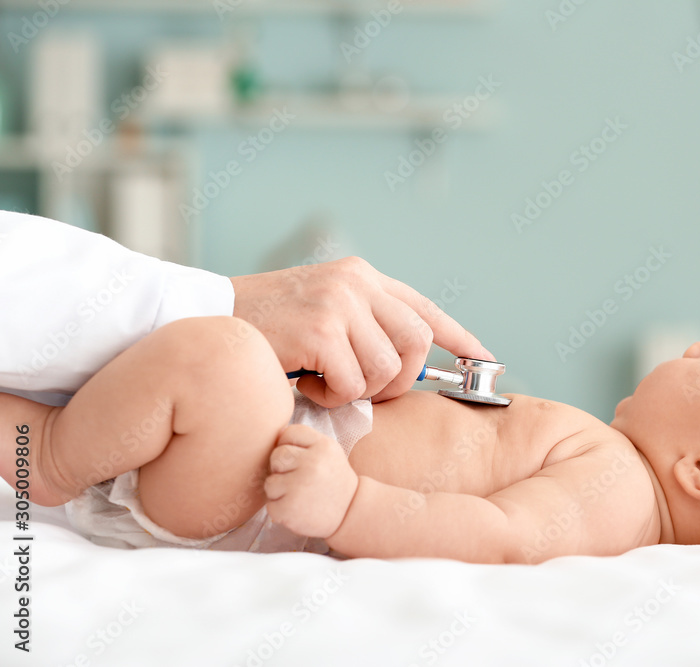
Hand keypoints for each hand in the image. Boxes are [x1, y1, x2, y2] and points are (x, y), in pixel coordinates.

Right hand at [231, 256, 493, 406]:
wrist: (202, 317)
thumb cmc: (262, 328)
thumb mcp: (320, 316)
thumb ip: (362, 329)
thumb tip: (405, 368)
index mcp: (361, 277)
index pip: (425, 308)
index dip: (459, 338)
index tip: (485, 360)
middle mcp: (356, 283)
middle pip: (417, 343)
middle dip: (400, 380)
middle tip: (364, 389)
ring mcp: (340, 302)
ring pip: (388, 368)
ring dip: (358, 390)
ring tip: (321, 380)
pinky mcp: (321, 327)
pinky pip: (354, 383)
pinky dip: (331, 395)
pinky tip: (303, 381)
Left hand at [264, 425, 358, 539]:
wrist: (350, 512)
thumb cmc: (334, 481)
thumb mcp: (329, 453)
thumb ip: (306, 441)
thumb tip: (278, 432)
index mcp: (323, 446)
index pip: (289, 432)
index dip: (289, 445)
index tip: (299, 459)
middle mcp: (312, 463)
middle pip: (277, 455)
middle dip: (282, 468)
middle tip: (298, 478)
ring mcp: (300, 486)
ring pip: (270, 482)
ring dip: (280, 491)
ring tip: (299, 495)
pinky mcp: (290, 509)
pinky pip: (270, 505)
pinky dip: (281, 510)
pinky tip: (297, 509)